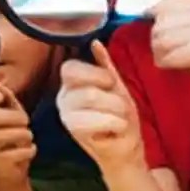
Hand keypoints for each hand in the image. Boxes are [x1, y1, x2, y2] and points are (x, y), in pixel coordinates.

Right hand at [0, 84, 34, 183]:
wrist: (7, 171)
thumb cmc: (8, 133)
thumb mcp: (8, 111)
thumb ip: (5, 96)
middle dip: (13, 116)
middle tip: (25, 120)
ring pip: (1, 136)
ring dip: (23, 134)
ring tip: (27, 135)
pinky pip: (13, 153)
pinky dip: (27, 150)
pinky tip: (29, 149)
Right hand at [57, 40, 143, 172]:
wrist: (125, 149)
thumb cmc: (120, 117)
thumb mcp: (117, 87)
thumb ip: (105, 65)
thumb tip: (94, 42)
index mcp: (71, 83)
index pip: (70, 68)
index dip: (95, 73)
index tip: (111, 83)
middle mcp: (63, 97)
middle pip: (86, 87)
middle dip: (112, 98)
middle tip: (119, 108)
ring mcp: (66, 115)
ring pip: (92, 100)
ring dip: (116, 111)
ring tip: (118, 119)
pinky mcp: (74, 131)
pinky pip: (96, 120)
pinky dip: (115, 123)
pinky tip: (115, 129)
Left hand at [147, 0, 189, 99]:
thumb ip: (186, 21)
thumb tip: (150, 14)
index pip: (168, 4)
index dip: (155, 15)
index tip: (151, 24)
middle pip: (162, 21)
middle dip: (156, 39)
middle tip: (163, 52)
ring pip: (162, 38)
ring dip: (159, 52)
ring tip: (168, 60)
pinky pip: (169, 55)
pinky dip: (165, 63)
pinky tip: (171, 67)